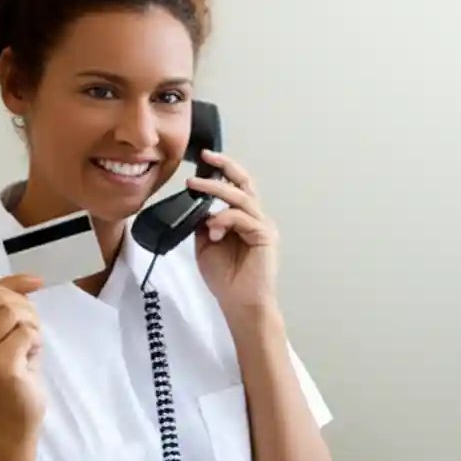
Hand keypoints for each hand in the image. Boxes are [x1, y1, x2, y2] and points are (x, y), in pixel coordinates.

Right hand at [0, 274, 46, 437]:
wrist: (16, 414)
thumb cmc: (16, 372)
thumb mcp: (10, 334)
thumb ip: (10, 309)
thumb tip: (29, 281)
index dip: (15, 282)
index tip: (37, 282)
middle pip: (2, 299)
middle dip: (27, 309)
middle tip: (32, 332)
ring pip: (14, 314)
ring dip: (32, 326)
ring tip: (29, 346)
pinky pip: (25, 333)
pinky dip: (36, 341)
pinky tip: (29, 358)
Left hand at [188, 150, 279, 313]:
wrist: (240, 304)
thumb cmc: (226, 280)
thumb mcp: (205, 246)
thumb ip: (204, 225)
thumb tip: (197, 207)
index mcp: (243, 220)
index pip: (234, 189)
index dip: (221, 172)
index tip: (204, 159)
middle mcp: (256, 219)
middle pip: (244, 183)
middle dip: (226, 166)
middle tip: (207, 156)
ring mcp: (262, 226)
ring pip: (241, 197)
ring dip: (216, 189)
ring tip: (195, 185)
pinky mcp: (265, 236)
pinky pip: (243, 217)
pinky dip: (224, 219)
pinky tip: (213, 230)